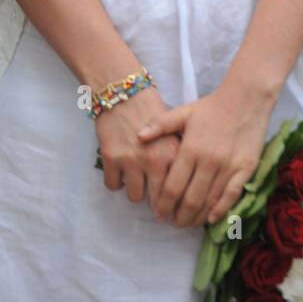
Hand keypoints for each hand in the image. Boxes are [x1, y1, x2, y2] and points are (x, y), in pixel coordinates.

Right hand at [94, 87, 181, 215]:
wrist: (123, 92)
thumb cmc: (152, 111)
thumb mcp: (175, 131)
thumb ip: (181, 157)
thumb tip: (191, 185)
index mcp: (173, 154)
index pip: (179, 193)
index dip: (177, 205)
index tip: (175, 209)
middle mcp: (153, 160)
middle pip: (157, 201)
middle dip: (158, 206)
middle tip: (156, 204)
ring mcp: (130, 160)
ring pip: (134, 197)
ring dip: (135, 190)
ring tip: (137, 180)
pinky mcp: (110, 158)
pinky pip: (112, 186)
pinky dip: (115, 181)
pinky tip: (120, 171)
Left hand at [135, 81, 273, 227]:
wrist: (246, 99)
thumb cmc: (211, 107)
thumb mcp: (183, 112)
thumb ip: (160, 125)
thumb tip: (138, 136)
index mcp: (191, 148)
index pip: (173, 186)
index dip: (164, 204)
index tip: (158, 213)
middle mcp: (209, 161)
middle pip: (190, 199)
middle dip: (178, 215)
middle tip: (171, 222)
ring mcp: (229, 167)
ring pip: (210, 201)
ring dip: (197, 217)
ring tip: (186, 223)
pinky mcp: (245, 170)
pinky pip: (232, 196)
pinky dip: (221, 210)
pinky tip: (211, 219)